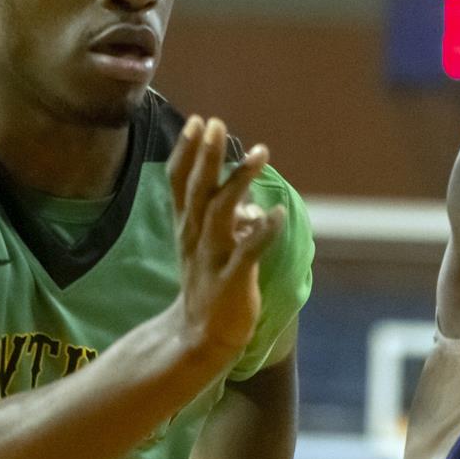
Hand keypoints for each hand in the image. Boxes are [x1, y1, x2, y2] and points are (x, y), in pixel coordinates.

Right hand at [165, 115, 285, 358]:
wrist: (199, 337)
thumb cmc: (208, 288)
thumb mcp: (208, 249)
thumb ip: (226, 224)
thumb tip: (251, 207)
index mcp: (186, 227)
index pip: (180, 182)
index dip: (186, 151)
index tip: (196, 121)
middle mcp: (195, 237)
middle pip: (198, 189)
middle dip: (206, 155)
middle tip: (214, 122)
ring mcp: (212, 257)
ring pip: (222, 212)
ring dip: (240, 181)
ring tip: (260, 153)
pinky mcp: (232, 279)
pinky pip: (249, 251)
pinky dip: (264, 231)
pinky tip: (279, 213)